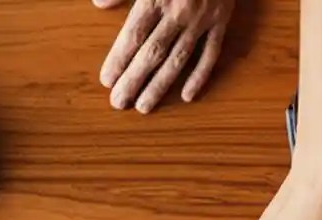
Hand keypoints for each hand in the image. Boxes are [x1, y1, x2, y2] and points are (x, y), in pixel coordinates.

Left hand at [95, 0, 233, 112]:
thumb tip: (99, 3)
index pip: (134, 35)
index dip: (119, 59)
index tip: (106, 79)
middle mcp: (178, 11)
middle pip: (152, 53)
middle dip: (134, 80)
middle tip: (118, 103)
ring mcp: (202, 19)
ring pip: (178, 59)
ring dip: (160, 86)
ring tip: (144, 107)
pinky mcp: (222, 20)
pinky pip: (211, 53)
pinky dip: (200, 76)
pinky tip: (187, 96)